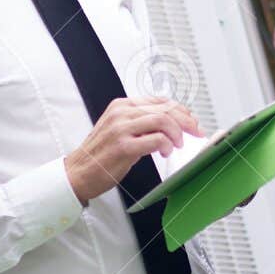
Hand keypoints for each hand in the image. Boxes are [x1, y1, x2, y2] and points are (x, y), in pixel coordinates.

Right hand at [65, 97, 200, 205]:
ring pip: (162, 120)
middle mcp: (121, 113)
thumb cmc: (101, 154)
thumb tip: (172, 123)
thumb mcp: (120, 129)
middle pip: (165, 109)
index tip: (192, 121)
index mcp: (122, 106)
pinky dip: (167, 145)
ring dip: (177, 133)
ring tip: (177, 145)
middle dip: (186, 121)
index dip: (181, 110)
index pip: (160, 101)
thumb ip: (141, 123)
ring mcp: (121, 129)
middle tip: (196, 132)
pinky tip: (165, 152)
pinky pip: (156, 140)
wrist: (78, 173)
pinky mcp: (123, 146)